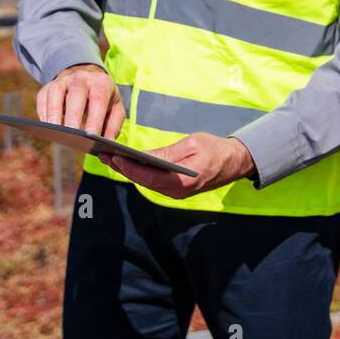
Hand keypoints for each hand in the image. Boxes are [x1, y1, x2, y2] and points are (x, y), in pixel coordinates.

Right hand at [36, 63, 124, 138]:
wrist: (88, 76)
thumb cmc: (103, 97)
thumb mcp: (115, 107)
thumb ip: (114, 125)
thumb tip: (108, 144)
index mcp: (101, 83)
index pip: (98, 100)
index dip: (94, 118)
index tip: (91, 136)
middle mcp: (82, 78)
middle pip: (76, 94)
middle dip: (73, 115)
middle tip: (71, 134)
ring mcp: (64, 80)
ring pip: (56, 93)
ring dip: (54, 112)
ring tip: (55, 132)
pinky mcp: (49, 85)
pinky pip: (43, 96)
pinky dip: (43, 110)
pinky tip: (46, 125)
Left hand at [98, 133, 255, 198]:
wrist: (235, 162)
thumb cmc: (215, 149)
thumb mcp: (191, 145)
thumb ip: (167, 153)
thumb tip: (143, 157)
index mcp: (181, 182)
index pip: (148, 177)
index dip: (129, 168)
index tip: (114, 156)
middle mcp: (176, 192)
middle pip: (143, 182)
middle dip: (123, 169)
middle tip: (104, 155)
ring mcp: (176, 194)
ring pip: (146, 183)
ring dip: (129, 171)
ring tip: (112, 157)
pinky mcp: (176, 190)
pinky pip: (154, 183)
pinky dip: (140, 173)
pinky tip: (130, 163)